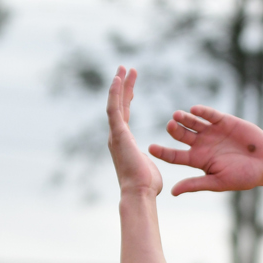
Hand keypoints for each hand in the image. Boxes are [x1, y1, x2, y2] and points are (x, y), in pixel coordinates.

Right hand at [107, 67, 162, 196]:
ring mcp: (116, 134)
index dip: (127, 98)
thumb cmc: (146, 186)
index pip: (124, 114)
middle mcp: (116, 135)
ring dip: (119, 85)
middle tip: (125, 69)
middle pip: (119, 105)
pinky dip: (115, 93)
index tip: (131, 85)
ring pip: (115, 103)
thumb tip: (148, 163)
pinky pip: (114, 109)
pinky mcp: (118, 134)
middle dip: (122, 86)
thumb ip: (147, 160)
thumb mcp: (148, 166)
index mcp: (123, 141)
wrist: (139, 193)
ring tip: (124, 68)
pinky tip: (118, 79)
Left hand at [148, 105, 262, 195]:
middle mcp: (202, 144)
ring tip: (177, 115)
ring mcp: (212, 132)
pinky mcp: (224, 121)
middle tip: (170, 126)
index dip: (163, 151)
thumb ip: (195, 184)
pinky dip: (202, 112)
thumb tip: (172, 192)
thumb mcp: (218, 182)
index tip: (151, 148)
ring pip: (192, 123)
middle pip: (181, 135)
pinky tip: (195, 110)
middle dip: (174, 130)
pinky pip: (210, 115)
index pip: (175, 155)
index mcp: (198, 160)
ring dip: (184, 118)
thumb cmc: (244, 177)